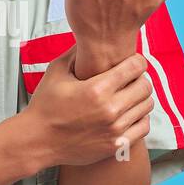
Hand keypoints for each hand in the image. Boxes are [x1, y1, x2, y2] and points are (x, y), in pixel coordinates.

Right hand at [19, 45, 154, 166]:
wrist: (37, 141)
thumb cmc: (45, 105)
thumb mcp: (56, 72)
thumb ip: (77, 52)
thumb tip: (92, 38)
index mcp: (97, 89)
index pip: (136, 66)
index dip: (136, 60)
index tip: (130, 62)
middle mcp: (110, 109)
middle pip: (145, 86)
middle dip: (140, 78)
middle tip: (130, 79)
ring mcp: (115, 130)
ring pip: (146, 106)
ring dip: (140, 98)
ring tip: (128, 96)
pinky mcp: (116, 146)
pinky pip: (143, 127)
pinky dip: (139, 118)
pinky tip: (127, 114)